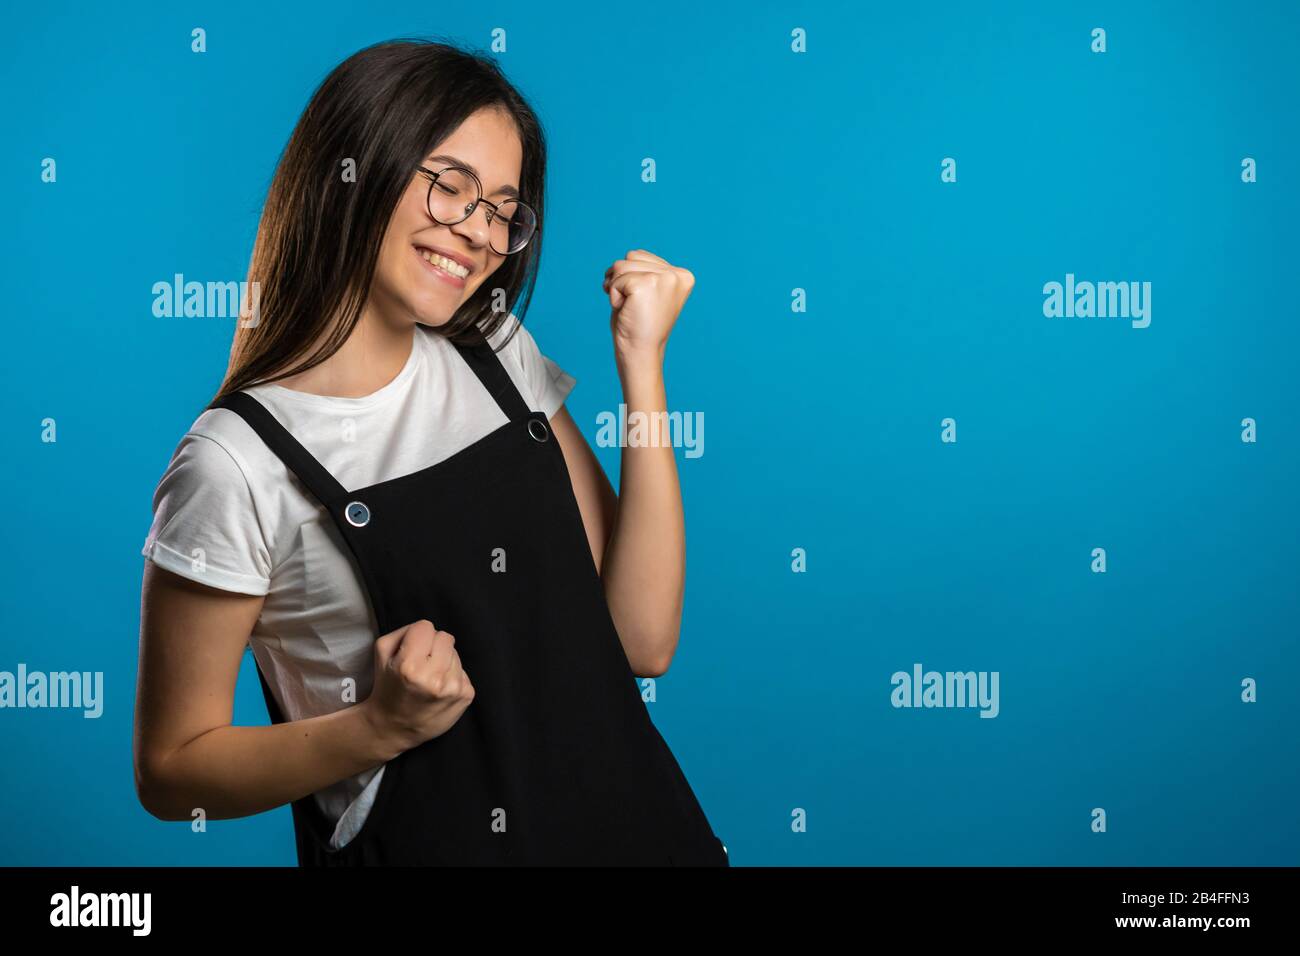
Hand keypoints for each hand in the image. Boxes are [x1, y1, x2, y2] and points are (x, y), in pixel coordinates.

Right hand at [362, 619, 474, 752]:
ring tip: (430, 678)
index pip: (426, 627)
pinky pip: (464, 671)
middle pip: (445, 637)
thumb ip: (402, 633)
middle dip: (434, 647)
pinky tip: (439, 689)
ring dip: (444, 662)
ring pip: (456, 653)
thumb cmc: (387, 688)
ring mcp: (452, 688)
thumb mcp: (381, 654)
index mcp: (409, 665)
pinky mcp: (466, 696)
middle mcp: (434, 677)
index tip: (412, 650)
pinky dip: (453, 677)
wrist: (394, 727)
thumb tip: (426, 629)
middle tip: (423, 663)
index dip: (418, 636)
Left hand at [602, 249, 693, 363]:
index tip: (642, 302)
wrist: (641, 352)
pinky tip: (626, 310)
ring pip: (620, 265)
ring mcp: (664, 278)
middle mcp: (677, 274)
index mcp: (683, 275)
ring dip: (617, 287)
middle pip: (631, 256)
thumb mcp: (649, 292)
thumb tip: (632, 254)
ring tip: (630, 307)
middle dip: (622, 281)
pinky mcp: (647, 284)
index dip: (630, 277)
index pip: (641, 256)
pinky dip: (614, 296)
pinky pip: (616, 280)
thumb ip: (648, 270)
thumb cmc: (640, 325)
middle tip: (633, 307)